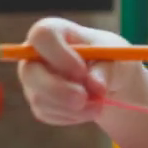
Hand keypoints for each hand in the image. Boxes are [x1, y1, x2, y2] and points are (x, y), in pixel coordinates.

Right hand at [16, 18, 142, 126]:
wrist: (113, 83)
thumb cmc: (112, 60)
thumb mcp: (118, 59)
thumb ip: (106, 70)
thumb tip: (95, 85)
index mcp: (55, 31)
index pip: (42, 35)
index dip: (58, 55)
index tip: (82, 71)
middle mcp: (36, 55)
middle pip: (30, 72)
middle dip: (58, 90)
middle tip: (84, 99)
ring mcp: (34, 80)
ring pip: (40, 99)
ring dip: (72, 107)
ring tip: (100, 103)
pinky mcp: (39, 102)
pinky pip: (49, 114)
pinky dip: (72, 116)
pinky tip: (89, 108)